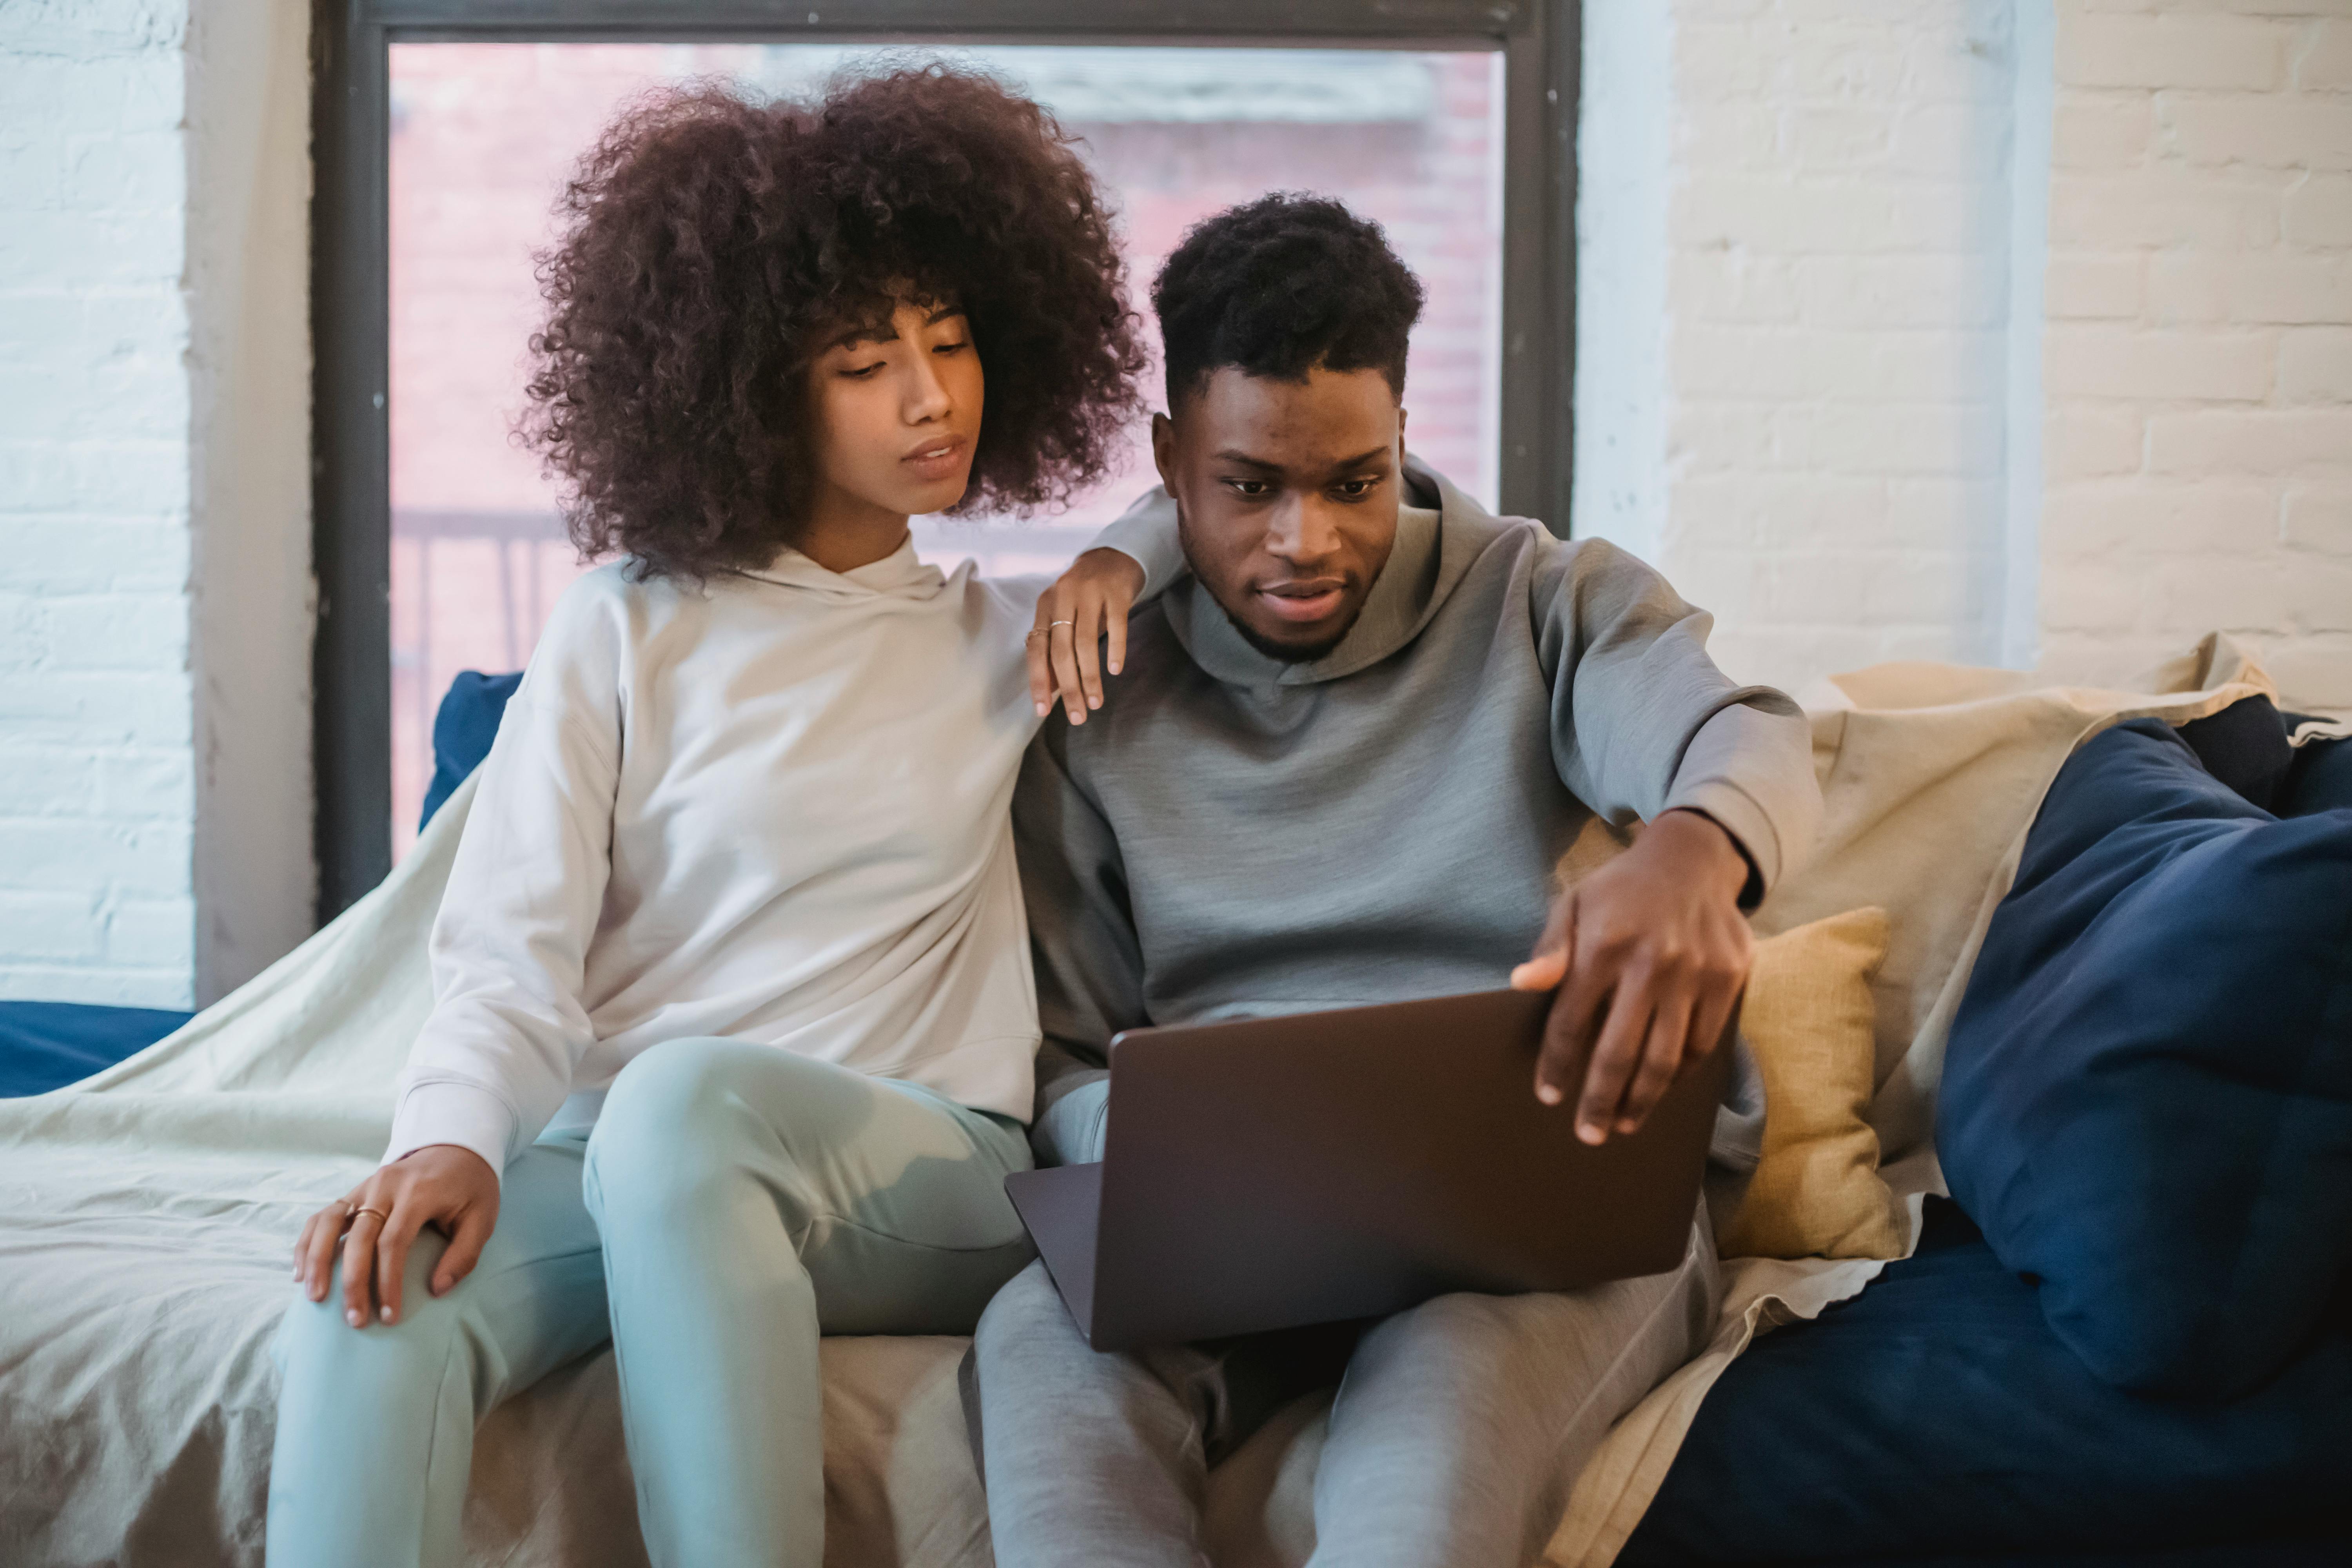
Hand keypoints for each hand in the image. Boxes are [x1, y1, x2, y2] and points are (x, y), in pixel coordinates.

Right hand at [290, 1144, 499, 1327]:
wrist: (457, 1148)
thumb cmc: (471, 1188)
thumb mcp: (483, 1218)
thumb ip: (464, 1254)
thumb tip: (437, 1290)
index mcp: (419, 1192)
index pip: (394, 1243)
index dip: (388, 1283)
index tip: (389, 1317)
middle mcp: (386, 1185)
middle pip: (359, 1237)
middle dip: (353, 1282)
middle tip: (354, 1320)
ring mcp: (366, 1185)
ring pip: (330, 1222)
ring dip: (317, 1261)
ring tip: (314, 1297)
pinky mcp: (355, 1191)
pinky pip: (324, 1215)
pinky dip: (307, 1242)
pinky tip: (300, 1272)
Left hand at [1028, 547, 1144, 725]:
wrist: (1112, 557)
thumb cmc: (1083, 598)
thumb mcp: (1064, 618)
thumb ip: (1055, 651)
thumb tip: (1049, 692)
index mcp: (1044, 606)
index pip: (1036, 648)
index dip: (1039, 680)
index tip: (1043, 711)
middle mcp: (1063, 597)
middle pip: (1060, 650)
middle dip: (1069, 688)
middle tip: (1078, 717)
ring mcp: (1090, 593)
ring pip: (1085, 642)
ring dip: (1090, 677)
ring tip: (1096, 703)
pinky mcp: (1116, 593)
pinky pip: (1116, 625)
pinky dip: (1114, 649)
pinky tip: (1114, 670)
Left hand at [1510, 810, 1753, 1144]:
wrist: (1693, 857)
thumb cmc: (1622, 889)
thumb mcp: (1575, 902)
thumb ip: (1552, 947)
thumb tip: (1521, 985)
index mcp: (1604, 946)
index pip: (1570, 1022)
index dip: (1556, 1064)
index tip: (1548, 1096)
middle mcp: (1650, 963)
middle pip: (1620, 1053)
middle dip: (1600, 1101)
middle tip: (1588, 1134)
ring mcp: (1694, 973)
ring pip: (1666, 1058)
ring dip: (1642, 1099)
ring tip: (1624, 1123)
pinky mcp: (1728, 979)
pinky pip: (1703, 1043)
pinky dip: (1682, 1072)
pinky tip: (1663, 1087)